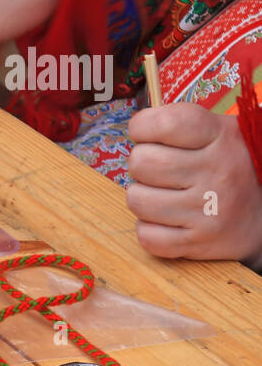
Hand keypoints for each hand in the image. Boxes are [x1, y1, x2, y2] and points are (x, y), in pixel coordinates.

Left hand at [127, 102, 261, 267]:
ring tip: (166, 195)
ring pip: (137, 199)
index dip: (143, 127)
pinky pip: (146, 235)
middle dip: (142, 165)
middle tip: (161, 171)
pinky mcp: (199, 242)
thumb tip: (137, 127)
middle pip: (141, 162)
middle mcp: (218, 172)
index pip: (166, 123)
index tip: (146, 134)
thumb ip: (178, 124)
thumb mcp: (219, 133)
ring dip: (143, 198)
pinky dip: (150, 229)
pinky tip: (169, 220)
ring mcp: (209, 210)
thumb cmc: (229, 166)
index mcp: (222, 137)